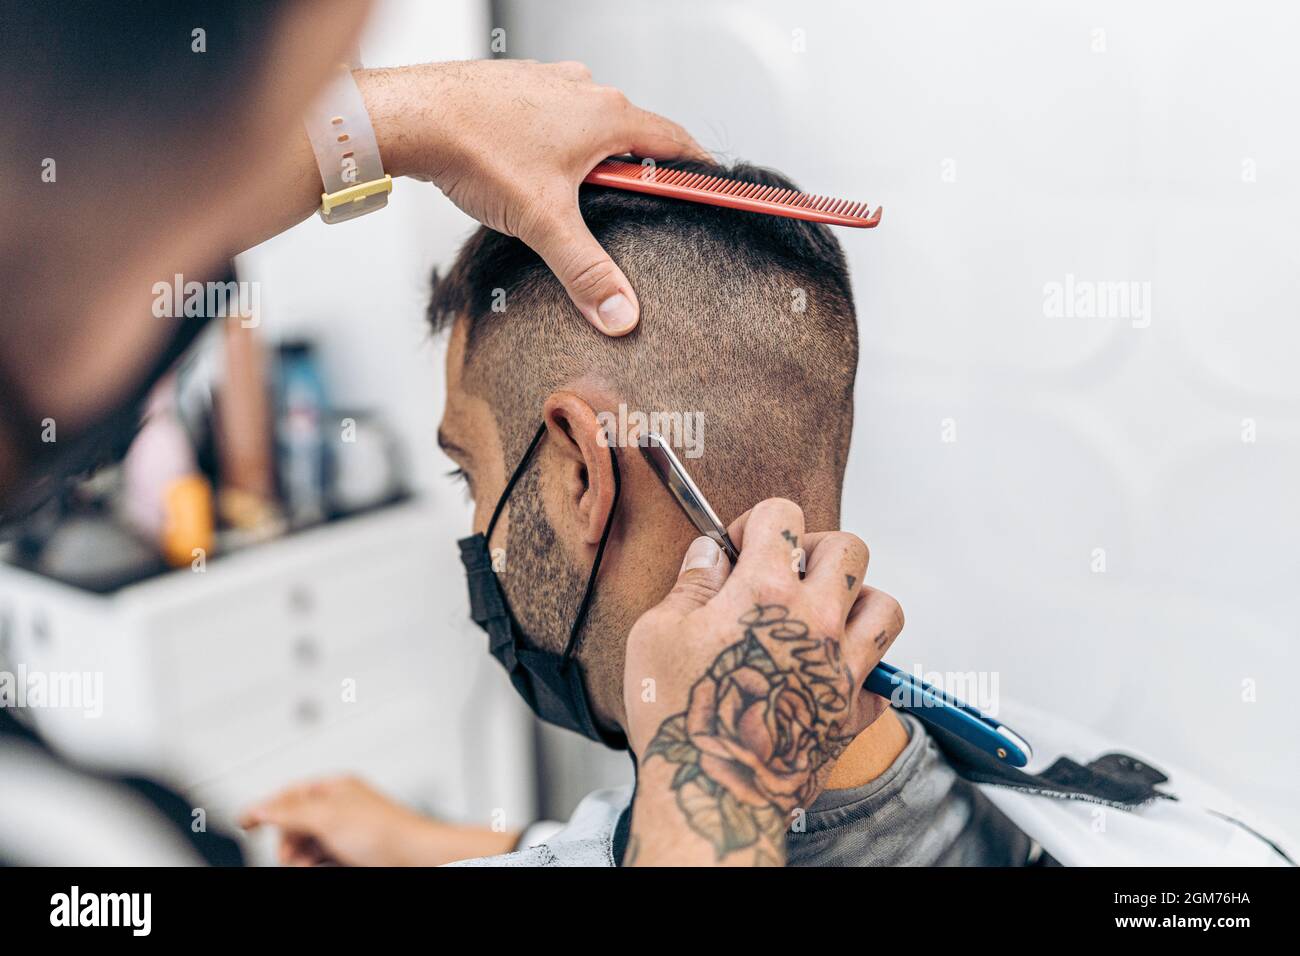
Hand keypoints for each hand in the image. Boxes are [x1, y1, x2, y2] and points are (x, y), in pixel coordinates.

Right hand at [238, 776, 518, 866]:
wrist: (416, 858)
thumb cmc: (385, 830)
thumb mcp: (327, 815)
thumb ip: (289, 810)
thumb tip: (259, 807)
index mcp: (335, 787)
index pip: (289, 793)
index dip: (266, 807)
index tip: (243, 822)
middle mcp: (340, 808)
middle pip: (294, 824)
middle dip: (288, 839)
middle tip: (292, 853)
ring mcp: (345, 834)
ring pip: (305, 846)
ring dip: (301, 857)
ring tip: (311, 863)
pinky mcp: (351, 856)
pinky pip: (320, 861)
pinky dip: (315, 865)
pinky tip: (322, 866)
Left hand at [360, 60, 710, 334]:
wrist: (413, 115)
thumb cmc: (476, 146)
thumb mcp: (544, 222)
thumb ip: (587, 271)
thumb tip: (620, 310)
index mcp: (607, 115)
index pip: (675, 141)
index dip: (696, 169)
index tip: (709, 188)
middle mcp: (584, 90)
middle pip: (633, 136)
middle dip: (635, 174)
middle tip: (630, 212)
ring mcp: (550, 84)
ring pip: (590, 126)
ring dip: (592, 158)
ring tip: (574, 197)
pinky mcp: (517, 88)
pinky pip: (554, 118)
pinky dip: (556, 144)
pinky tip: (534, 172)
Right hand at [622, 498, 904, 865]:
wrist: (714, 794)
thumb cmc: (678, 717)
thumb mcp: (656, 634)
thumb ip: (691, 584)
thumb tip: (711, 554)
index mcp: (765, 592)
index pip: (784, 516)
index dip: (760, 522)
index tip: (742, 547)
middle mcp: (815, 621)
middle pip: (849, 548)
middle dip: (817, 549)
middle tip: (788, 574)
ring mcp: (842, 666)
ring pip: (884, 606)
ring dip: (857, 602)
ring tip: (823, 616)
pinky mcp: (854, 709)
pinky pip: (883, 676)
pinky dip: (864, 669)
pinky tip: (829, 675)